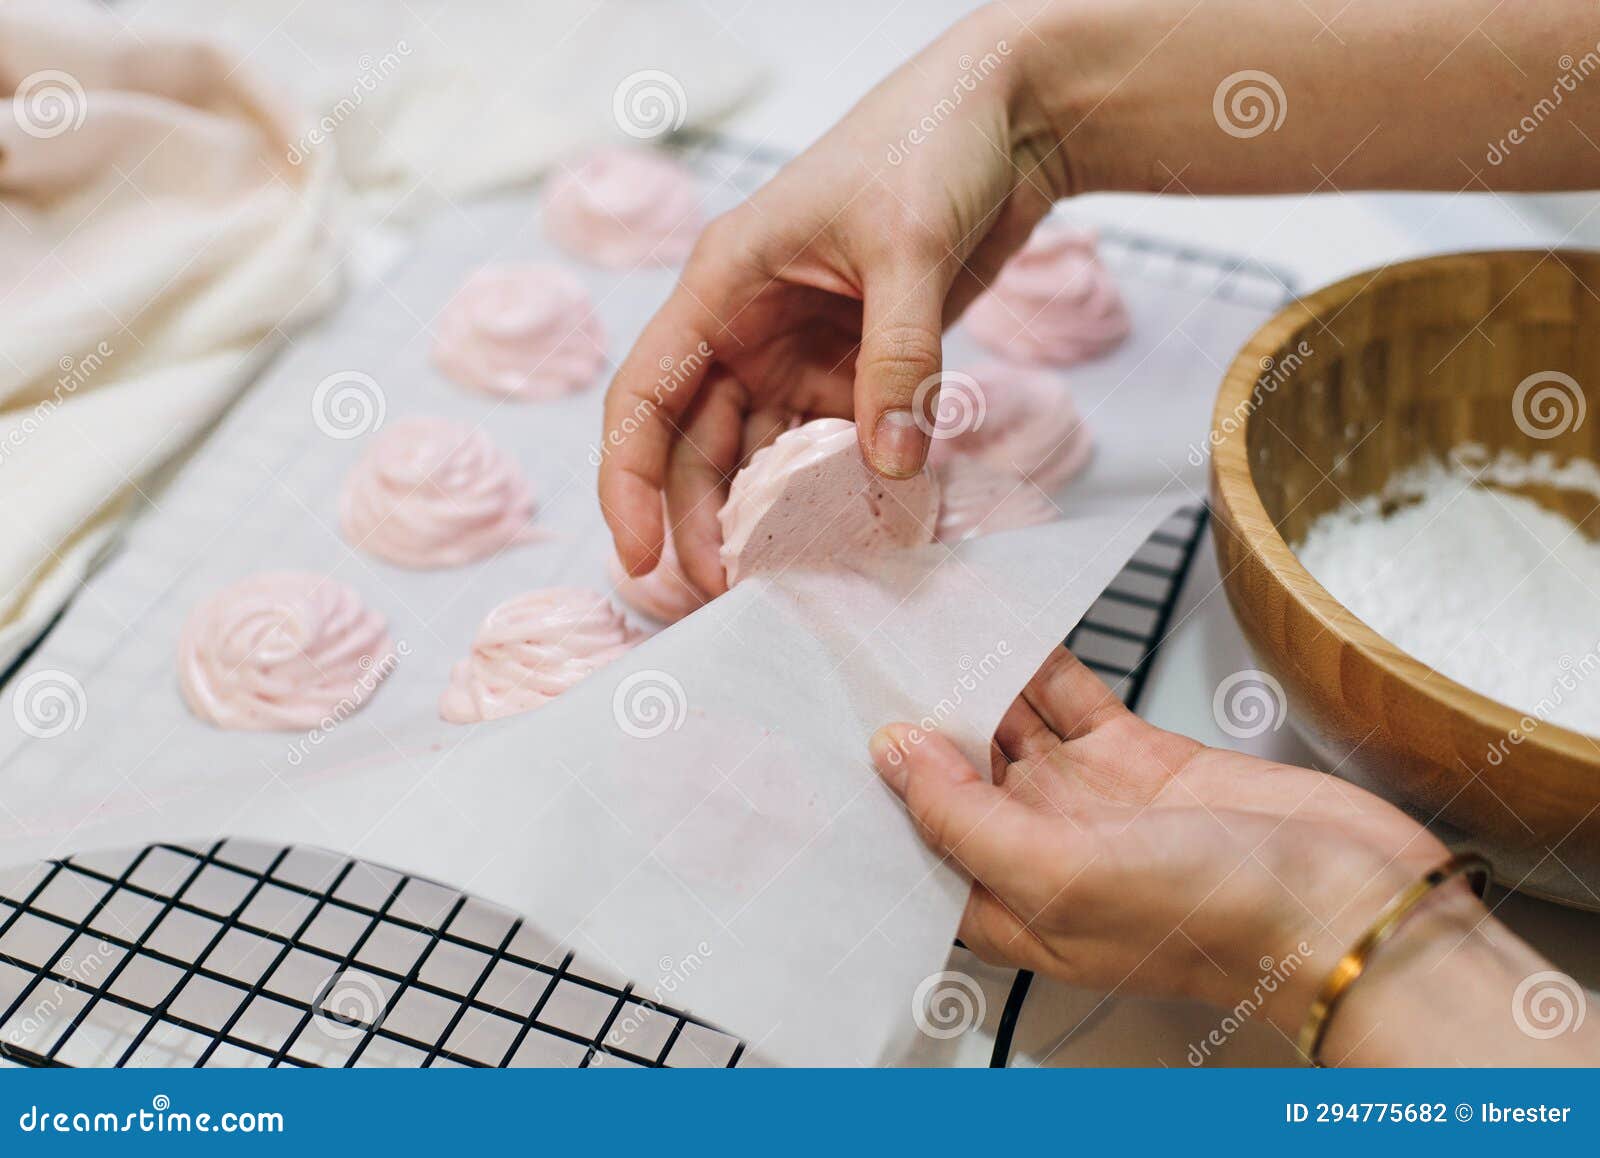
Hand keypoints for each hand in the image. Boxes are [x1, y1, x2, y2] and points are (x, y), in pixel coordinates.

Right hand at [598, 4, 1067, 596]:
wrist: (1005, 115)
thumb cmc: (929, 143)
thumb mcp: (907, 249)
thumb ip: (898, 361)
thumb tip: (891, 470)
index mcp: (723, 283)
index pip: (644, 396)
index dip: (629, 481)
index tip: (639, 555)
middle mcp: (747, 323)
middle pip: (697, 443)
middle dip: (705, 518)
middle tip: (730, 592)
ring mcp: (800, 347)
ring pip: (764, 453)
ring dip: (774, 515)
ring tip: (792, 579)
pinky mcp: (856, 363)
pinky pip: (833, 443)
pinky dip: (841, 490)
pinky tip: (856, 534)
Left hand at [869, 645, 1452, 1037]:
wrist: (1348, 897)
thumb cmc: (1219, 921)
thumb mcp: (1061, 876)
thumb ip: (965, 817)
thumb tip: (894, 757)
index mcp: (1013, 907)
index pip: (918, 847)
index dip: (878, 799)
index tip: (833, 735)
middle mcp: (1044, 854)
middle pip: (956, 780)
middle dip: (917, 725)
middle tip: (866, 660)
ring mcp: (1093, 803)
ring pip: (1008, 732)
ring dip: (970, 685)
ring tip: (921, 631)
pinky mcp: (1141, 759)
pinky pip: (1072, 701)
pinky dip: (1041, 667)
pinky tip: (1006, 632)